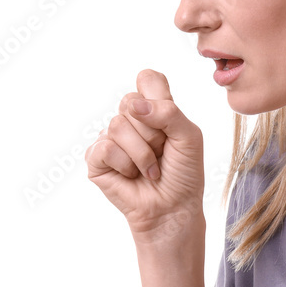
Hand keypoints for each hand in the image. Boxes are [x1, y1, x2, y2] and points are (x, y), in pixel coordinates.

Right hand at [85, 68, 205, 239]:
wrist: (174, 208)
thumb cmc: (184, 173)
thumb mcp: (189, 137)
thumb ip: (169, 113)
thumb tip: (135, 105)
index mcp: (154, 109)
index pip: (147, 79)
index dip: (156, 95)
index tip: (167, 119)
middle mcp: (130, 120)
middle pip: (130, 102)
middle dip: (153, 132)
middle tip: (162, 152)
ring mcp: (111, 138)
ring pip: (117, 126)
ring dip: (142, 154)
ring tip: (150, 169)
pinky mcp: (96, 159)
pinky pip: (105, 148)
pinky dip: (126, 165)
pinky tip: (132, 176)